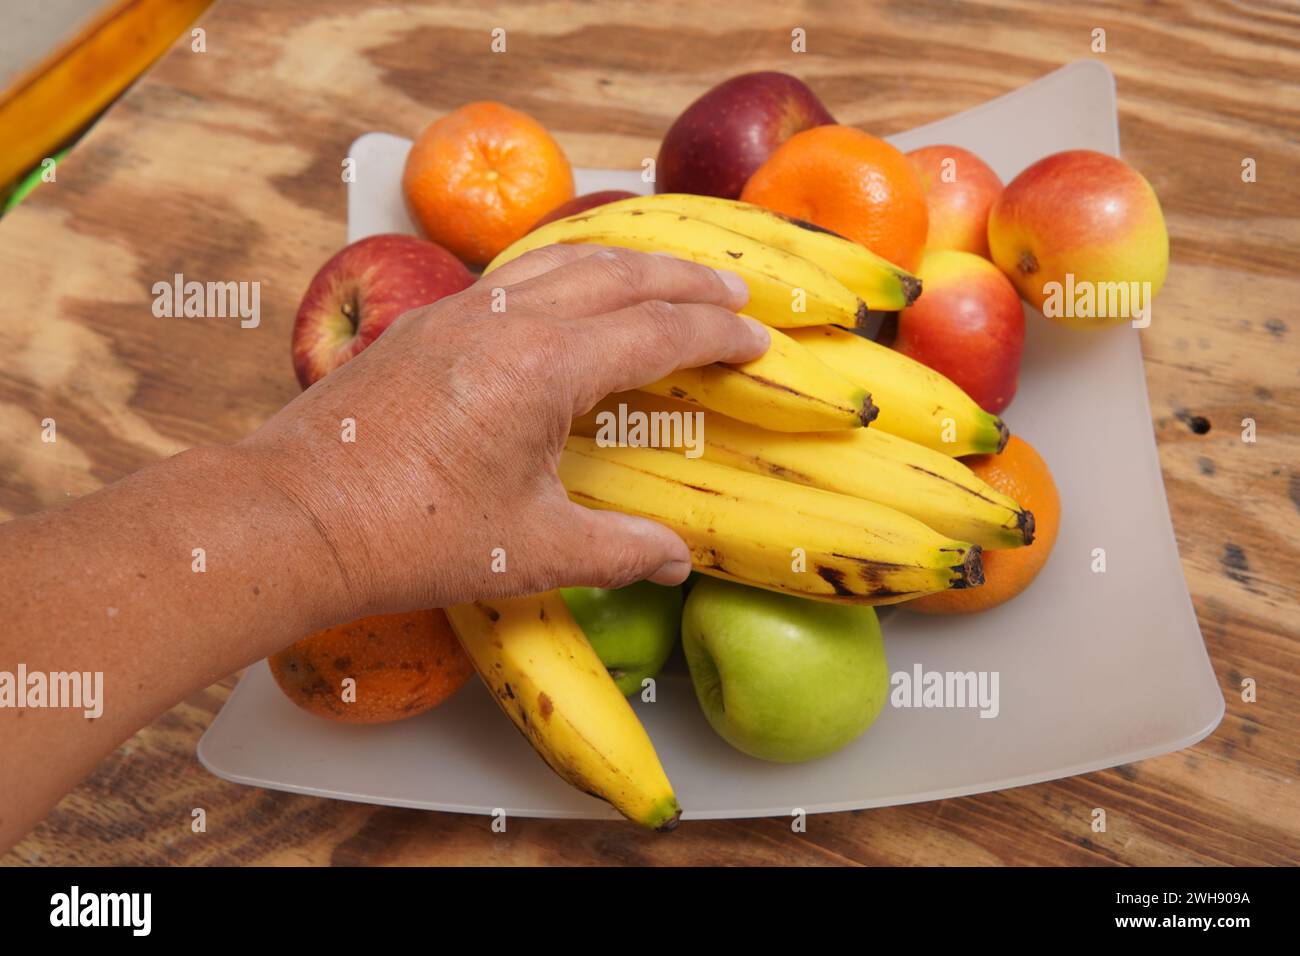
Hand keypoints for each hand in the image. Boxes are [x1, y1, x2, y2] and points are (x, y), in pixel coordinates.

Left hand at [237, 245, 767, 620]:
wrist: (294, 515)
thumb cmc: (411, 537)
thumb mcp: (532, 550)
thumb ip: (617, 551)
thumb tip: (675, 561)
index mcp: (544, 367)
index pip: (656, 333)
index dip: (716, 337)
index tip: (755, 343)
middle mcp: (506, 320)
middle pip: (618, 275)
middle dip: (685, 281)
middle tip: (732, 294)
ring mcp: (459, 313)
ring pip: (562, 262)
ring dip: (626, 264)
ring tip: (666, 276)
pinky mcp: (425, 324)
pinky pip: (515, 275)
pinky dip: (565, 273)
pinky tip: (569, 293)